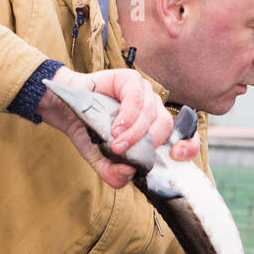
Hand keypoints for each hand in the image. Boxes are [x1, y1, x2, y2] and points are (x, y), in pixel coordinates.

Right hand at [36, 66, 199, 187]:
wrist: (67, 111)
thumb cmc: (90, 133)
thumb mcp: (102, 160)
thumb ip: (114, 174)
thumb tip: (129, 174)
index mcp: (155, 129)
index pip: (184, 136)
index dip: (187, 145)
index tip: (177, 155)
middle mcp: (153, 110)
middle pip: (166, 125)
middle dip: (148, 143)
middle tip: (123, 153)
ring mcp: (144, 93)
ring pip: (151, 114)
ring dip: (134, 133)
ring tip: (115, 144)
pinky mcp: (130, 80)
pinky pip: (136, 99)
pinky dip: (127, 116)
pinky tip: (116, 128)